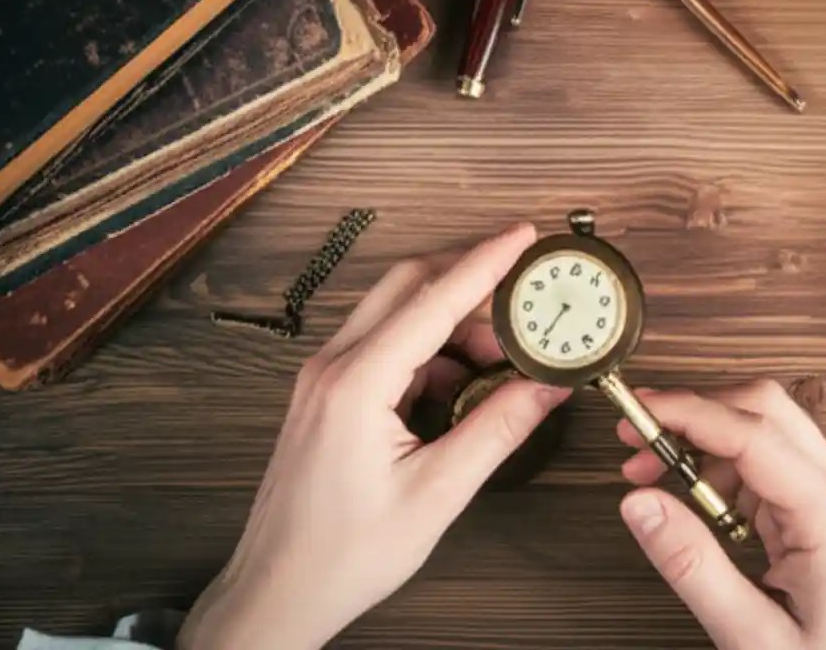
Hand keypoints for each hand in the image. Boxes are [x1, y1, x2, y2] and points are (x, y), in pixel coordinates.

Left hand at [179, 224, 567, 649]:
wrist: (278, 590)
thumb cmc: (344, 553)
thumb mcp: (438, 492)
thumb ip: (499, 428)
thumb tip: (548, 385)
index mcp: (357, 383)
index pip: (434, 298)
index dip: (485, 261)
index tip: (523, 235)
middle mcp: (333, 366)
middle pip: (409, 287)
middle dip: (470, 279)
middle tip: (524, 288)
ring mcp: (324, 378)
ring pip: (398, 317)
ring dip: (452, 325)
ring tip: (502, 362)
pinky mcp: (328, 396)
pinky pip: (386, 349)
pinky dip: (430, 355)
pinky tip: (461, 391)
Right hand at [615, 381, 825, 649]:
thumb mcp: (753, 637)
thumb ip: (693, 567)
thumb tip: (639, 504)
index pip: (752, 432)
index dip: (688, 411)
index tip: (635, 411)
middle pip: (765, 410)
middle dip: (695, 411)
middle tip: (637, 435)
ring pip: (765, 432)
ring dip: (704, 439)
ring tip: (652, 473)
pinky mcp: (824, 516)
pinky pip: (769, 467)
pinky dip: (722, 468)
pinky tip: (691, 499)